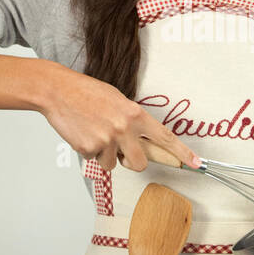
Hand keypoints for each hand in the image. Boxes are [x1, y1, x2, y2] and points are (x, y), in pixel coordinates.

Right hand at [40, 68, 200, 173]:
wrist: (58, 90)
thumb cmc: (87, 93)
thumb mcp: (118, 100)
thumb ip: (133, 121)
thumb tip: (144, 143)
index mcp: (135, 114)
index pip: (165, 138)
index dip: (182, 153)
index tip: (196, 164)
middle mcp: (124, 129)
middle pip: (140, 163)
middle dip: (132, 162)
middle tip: (122, 151)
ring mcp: (106, 140)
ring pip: (114, 164)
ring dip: (106, 155)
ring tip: (95, 132)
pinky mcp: (88, 149)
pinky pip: (95, 160)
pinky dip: (90, 151)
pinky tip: (83, 132)